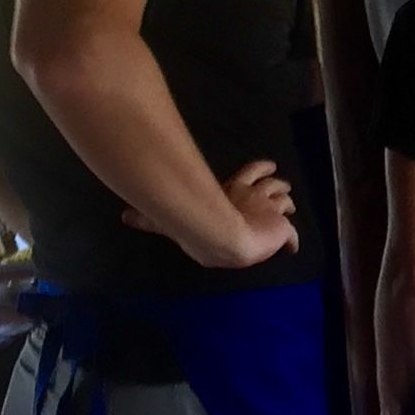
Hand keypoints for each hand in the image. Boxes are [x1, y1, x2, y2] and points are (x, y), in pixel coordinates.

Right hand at [125, 159, 294, 267]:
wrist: (229, 238)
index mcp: (233, 192)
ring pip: (283, 202)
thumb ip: (148, 219)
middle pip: (270, 184)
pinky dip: (291, 241)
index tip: (267, 166)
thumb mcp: (171, 220)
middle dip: (276, 183)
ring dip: (286, 203)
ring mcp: (268, 212)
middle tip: (282, 183)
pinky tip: (292, 248)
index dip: (256, 171)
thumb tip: (122, 216)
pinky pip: (290, 235)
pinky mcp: (280, 230)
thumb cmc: (201, 224)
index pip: (247, 175)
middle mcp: (253, 198)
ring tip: (289, 205)